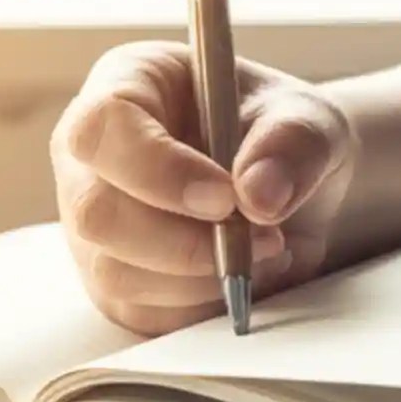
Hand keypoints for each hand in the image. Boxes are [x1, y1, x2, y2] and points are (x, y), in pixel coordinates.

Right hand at [51, 40, 356, 335]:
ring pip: (116, 274)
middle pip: (95, 213)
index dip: (157, 169)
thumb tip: (258, 195)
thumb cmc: (283, 137)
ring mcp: (96, 227)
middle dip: (184, 242)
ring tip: (267, 251)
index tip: (226, 198)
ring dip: (202, 278)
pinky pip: (144, 314)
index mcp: (126, 87)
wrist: (291, 189)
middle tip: (265, 236)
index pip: (102, 128)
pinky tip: (246, 276)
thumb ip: (292, 144)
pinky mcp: (117, 283)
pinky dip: (204, 307)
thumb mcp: (308, 119)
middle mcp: (92, 159)